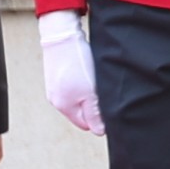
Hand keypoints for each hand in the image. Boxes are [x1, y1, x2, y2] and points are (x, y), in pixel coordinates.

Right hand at [36, 11, 100, 136]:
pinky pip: (75, 86)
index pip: (86, 124)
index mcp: (64, 106)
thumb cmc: (77, 64)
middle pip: (82, 112)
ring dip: (91, 94)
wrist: (62, 36)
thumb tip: (100, 132)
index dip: (101, 120)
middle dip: (96, 107)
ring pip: (80, 98)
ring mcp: (56, 87)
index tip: (112, 108)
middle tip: (107, 93)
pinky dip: (85, 83)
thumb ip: (94, 113)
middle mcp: (57, 99)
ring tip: (98, 81)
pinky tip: (90, 73)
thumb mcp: (90, 93)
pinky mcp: (58, 76)